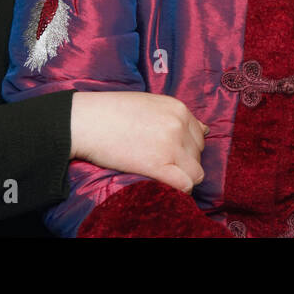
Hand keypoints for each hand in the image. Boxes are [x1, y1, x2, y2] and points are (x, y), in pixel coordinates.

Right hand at [70, 91, 207, 192]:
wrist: (88, 121)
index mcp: (179, 109)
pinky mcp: (158, 165)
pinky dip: (180, 189)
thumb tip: (206, 130)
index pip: (199, 135)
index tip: (173, 154)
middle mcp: (179, 126)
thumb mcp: (152, 104)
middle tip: (164, 164)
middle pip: (198, 153)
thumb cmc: (113, 112)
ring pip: (196, 171)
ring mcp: (170, 146)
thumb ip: (177, 117)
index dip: (187, 147)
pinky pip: (185, 184)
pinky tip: (167, 186)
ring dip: (184, 176)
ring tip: (164, 176)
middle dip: (185, 161)